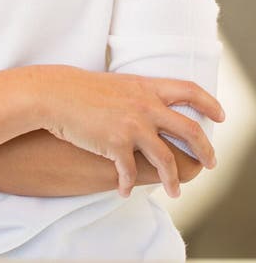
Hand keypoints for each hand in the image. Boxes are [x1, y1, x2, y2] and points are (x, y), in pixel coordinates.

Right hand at [35, 65, 224, 199]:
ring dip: (173, 180)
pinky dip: (129, 185)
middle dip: (205, 150)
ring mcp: (133, 125)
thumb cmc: (81, 88)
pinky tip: (125, 190)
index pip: (190, 91)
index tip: (220, 116)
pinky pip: (130, 172)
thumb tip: (152, 106)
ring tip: (174, 191)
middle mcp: (145, 105)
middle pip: (190, 130)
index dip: (209, 103)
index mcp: (147, 87)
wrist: (55, 94)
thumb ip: (139, 94)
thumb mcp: (118, 84)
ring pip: (167, 160)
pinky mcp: (116, 144)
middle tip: (209, 162)